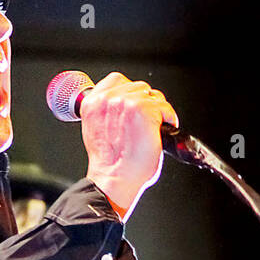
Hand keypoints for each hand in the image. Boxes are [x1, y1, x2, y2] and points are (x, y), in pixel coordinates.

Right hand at [81, 72, 178, 218]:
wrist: (115, 179)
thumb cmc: (108, 162)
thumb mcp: (96, 130)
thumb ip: (105, 112)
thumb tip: (121, 105)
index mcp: (92, 103)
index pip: (116, 80)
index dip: (128, 94)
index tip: (131, 109)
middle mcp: (107, 99)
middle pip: (138, 87)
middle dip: (144, 104)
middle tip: (142, 126)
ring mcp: (126, 102)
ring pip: (153, 96)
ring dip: (156, 112)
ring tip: (149, 131)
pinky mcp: (144, 109)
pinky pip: (164, 107)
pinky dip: (167, 119)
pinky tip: (157, 134)